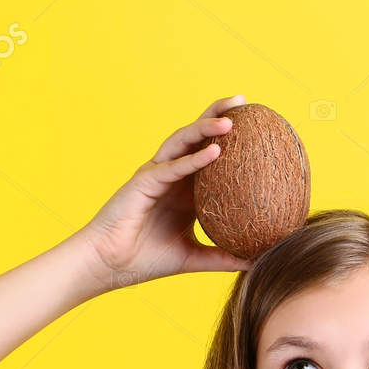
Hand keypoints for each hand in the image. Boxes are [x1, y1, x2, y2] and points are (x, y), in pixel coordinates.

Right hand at [75, 94, 255, 291]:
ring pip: (183, 141)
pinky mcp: (144, 182)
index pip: (209, 152)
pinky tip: (214, 151)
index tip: (257, 125)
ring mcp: (157, 174)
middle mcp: (171, 174)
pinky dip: (194, 159)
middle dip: (218, 114)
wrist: (110, 266)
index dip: (229, 136)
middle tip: (244, 101)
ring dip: (206, 127)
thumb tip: (256, 263)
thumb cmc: (145, 260)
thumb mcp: (193, 258)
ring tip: (231, 119)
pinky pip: (173, 167)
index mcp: (184, 188)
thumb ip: (222, 257)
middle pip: (197, 136)